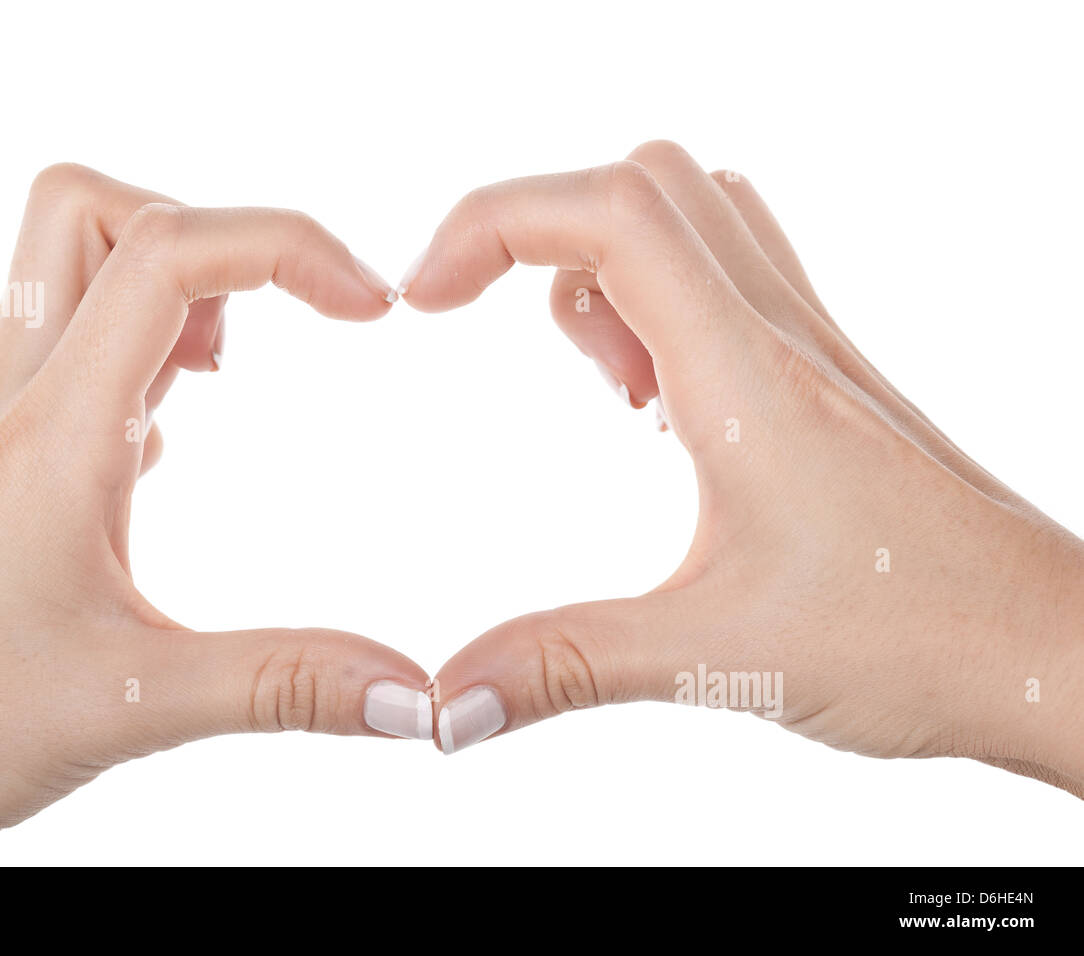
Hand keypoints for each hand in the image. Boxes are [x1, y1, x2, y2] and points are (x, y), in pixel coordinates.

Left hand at [0, 165, 429, 863]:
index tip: (372, 309)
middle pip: (99, 212)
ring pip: (80, 271)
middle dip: (214, 235)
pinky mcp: (6, 461)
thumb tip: (418, 697)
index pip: (172, 252)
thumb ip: (285, 686)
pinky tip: (170, 434)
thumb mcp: (133, 704)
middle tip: (280, 330)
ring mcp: (6, 425)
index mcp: (57, 430)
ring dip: (175, 288)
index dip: (289, 246)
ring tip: (229, 376)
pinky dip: (145, 353)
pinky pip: (74, 351)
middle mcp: (22, 401)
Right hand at [403, 141, 1083, 794]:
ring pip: (690, 218)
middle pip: (641, 184)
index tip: (424, 298)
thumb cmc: (920, 635)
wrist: (1045, 648)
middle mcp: (777, 333)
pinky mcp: (819, 381)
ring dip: (607, 270)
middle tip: (500, 333)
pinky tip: (657, 408)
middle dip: (538, 234)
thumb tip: (445, 704)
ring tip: (603, 387)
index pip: (604, 212)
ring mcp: (807, 348)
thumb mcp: (714, 655)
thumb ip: (563, 669)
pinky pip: (728, 278)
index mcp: (741, 372)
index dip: (490, 223)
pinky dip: (661, 306)